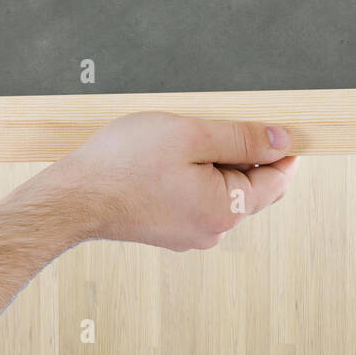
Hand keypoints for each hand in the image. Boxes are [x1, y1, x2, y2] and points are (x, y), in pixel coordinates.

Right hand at [37, 112, 300, 251]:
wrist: (71, 198)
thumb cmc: (125, 163)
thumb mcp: (192, 135)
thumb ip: (243, 138)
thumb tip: (284, 142)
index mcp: (226, 211)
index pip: (279, 180)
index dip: (282, 148)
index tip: (272, 120)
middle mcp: (214, 231)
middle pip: (252, 185)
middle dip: (243, 151)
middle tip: (215, 122)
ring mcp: (191, 233)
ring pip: (223, 189)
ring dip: (215, 160)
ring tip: (183, 138)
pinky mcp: (171, 229)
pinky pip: (199, 197)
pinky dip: (194, 173)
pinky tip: (168, 157)